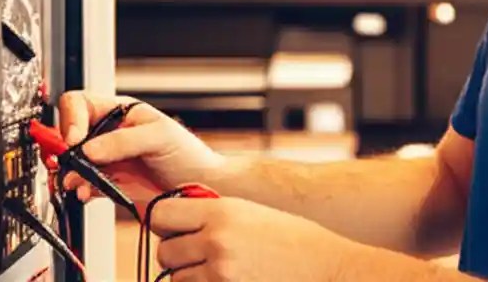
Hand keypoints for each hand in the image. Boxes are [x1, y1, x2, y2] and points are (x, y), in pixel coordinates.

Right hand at [57, 91, 227, 206]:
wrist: (200, 187)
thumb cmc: (187, 153)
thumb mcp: (160, 136)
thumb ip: (124, 140)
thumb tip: (91, 148)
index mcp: (119, 112)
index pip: (80, 104)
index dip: (71, 119)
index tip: (74, 140)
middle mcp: (107, 134)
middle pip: (69, 134)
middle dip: (62, 149)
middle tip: (65, 163)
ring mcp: (106, 160)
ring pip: (73, 162)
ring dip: (69, 173)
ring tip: (76, 183)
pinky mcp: (107, 183)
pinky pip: (83, 185)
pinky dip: (79, 190)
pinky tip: (85, 193)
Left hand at [149, 196, 355, 281]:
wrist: (327, 269)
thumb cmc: (292, 239)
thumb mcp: (250, 212)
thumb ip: (211, 212)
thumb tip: (170, 215)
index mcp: (221, 212)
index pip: (161, 216)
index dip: (165, 223)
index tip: (176, 228)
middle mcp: (217, 242)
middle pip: (165, 253)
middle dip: (178, 255)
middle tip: (201, 254)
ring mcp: (221, 275)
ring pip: (177, 280)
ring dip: (191, 278)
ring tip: (222, 270)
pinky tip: (229, 281)